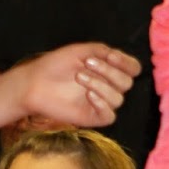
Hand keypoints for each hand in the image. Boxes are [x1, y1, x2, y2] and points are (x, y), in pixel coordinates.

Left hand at [14, 43, 140, 128]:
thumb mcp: (81, 51)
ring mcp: (101, 103)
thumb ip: (103, 51)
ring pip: (118, 99)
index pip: (133, 68)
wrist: (35, 81)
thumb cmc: (56, 65)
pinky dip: (102, 104)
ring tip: (79, 76)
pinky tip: (89, 95)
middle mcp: (109, 86)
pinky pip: (110, 115)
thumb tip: (118, 57)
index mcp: (109, 69)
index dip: (126, 63)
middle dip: (109, 71)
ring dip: (101, 85)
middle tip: (86, 64)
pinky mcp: (93, 117)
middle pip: (127, 83)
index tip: (109, 56)